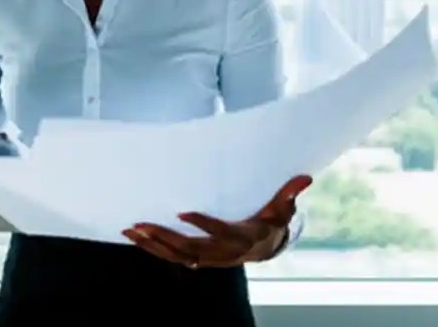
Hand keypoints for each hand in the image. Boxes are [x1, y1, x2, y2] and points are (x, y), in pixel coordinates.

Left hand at [123, 174, 311, 268]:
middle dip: (164, 236)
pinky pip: (171, 258)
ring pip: (176, 256)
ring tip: (132, 230)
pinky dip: (153, 249)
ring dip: (152, 244)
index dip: (203, 223)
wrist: (265, 248)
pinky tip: (135, 237)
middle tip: (142, 222)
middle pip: (190, 248)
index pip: (220, 231)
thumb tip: (306, 178)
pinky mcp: (197, 260)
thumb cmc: (270, 221)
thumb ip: (289, 193)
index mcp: (241, 237)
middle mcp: (222, 252)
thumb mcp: (281, 208)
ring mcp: (208, 259)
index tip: (182, 211)